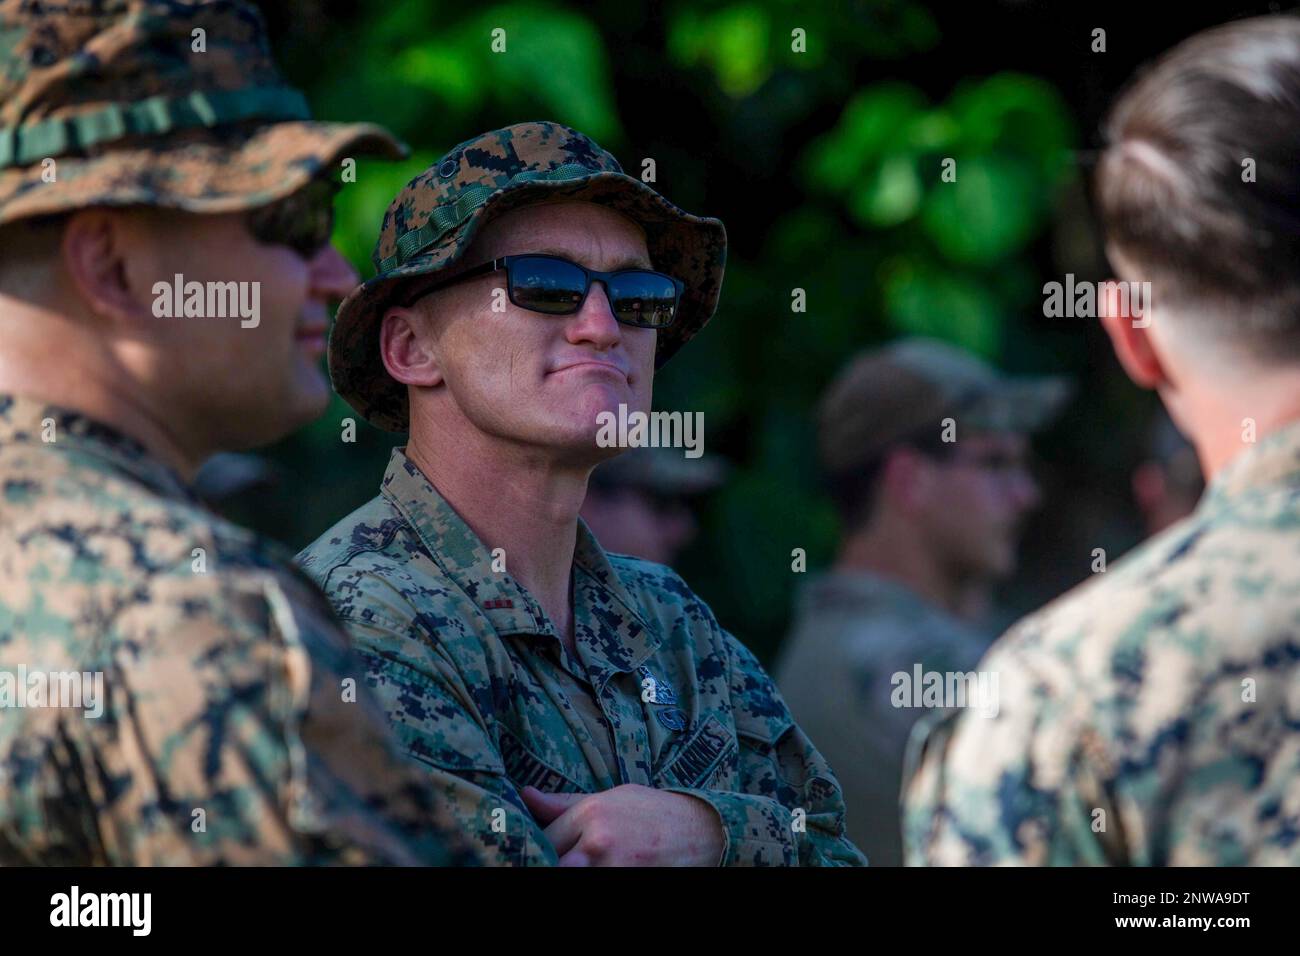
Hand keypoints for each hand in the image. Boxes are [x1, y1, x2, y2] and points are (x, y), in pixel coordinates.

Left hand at [521, 784, 723, 865]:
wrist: (702, 831)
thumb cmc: (654, 811)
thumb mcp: (611, 797)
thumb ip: (567, 804)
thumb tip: (526, 794)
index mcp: (591, 813)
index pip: (545, 838)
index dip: (544, 843)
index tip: (550, 845)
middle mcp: (599, 842)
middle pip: (552, 862)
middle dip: (555, 860)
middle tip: (565, 856)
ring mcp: (614, 869)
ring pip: (571, 874)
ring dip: (575, 869)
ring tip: (586, 861)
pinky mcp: (627, 883)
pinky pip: (597, 884)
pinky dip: (594, 877)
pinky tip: (602, 867)